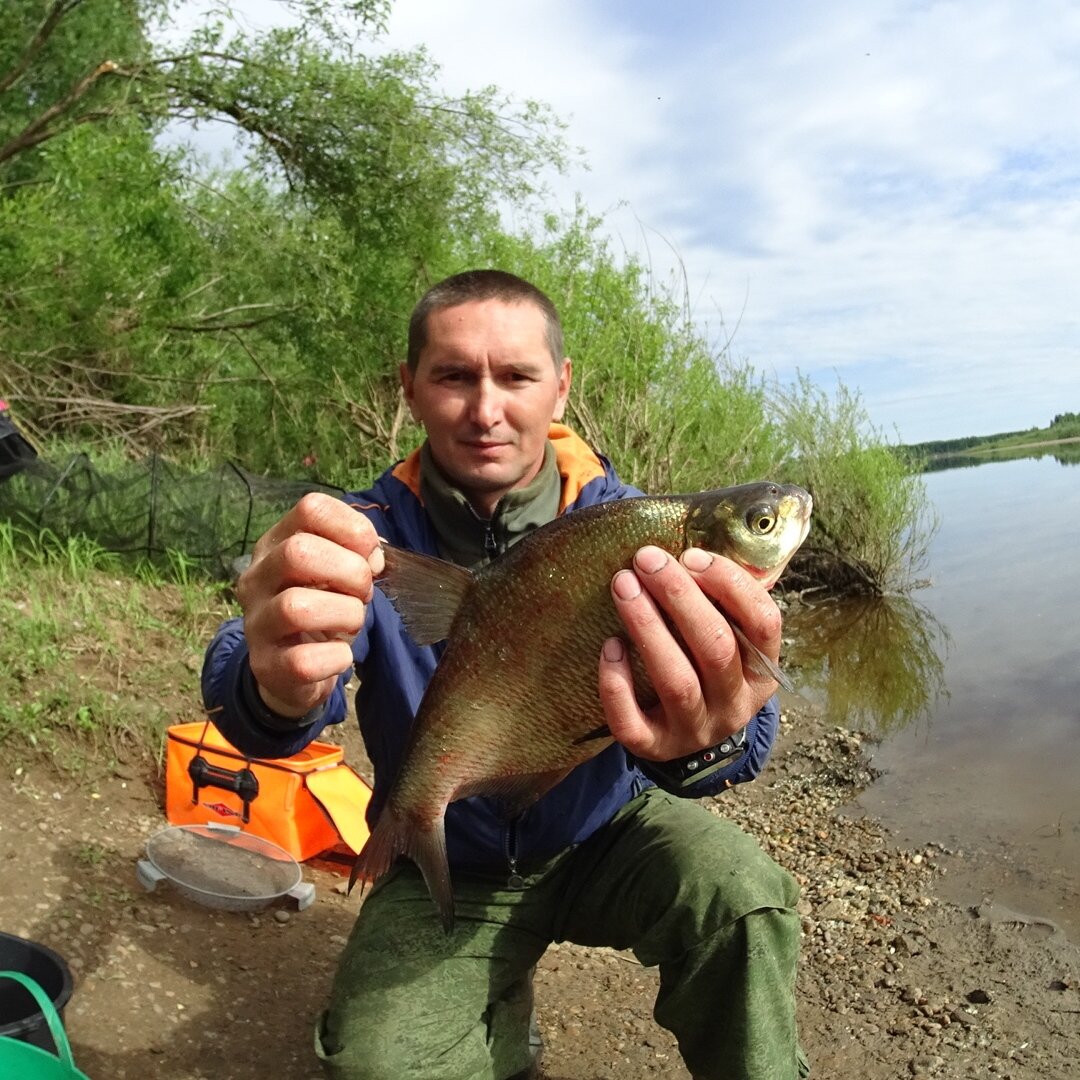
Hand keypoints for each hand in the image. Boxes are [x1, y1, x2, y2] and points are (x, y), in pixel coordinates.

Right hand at [236, 493, 383, 717]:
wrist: (293, 669)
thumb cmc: (322, 608)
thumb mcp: (335, 572)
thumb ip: (356, 553)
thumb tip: (375, 557)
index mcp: (275, 544)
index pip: (310, 509)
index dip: (352, 528)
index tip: (371, 556)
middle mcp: (257, 578)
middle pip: (298, 552)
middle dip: (350, 571)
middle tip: (364, 592)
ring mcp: (256, 624)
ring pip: (297, 607)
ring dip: (346, 614)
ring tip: (352, 622)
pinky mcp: (266, 666)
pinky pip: (303, 661)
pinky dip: (336, 658)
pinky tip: (341, 655)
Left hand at [598, 545, 781, 760]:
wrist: (681, 730)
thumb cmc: (700, 661)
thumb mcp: (725, 633)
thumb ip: (719, 595)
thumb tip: (695, 528)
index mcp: (762, 671)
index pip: (763, 623)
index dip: (730, 584)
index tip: (692, 555)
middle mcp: (735, 704)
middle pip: (715, 647)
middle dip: (679, 596)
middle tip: (646, 559)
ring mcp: (696, 729)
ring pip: (676, 680)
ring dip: (647, 627)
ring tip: (622, 585)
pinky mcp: (655, 747)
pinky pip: (633, 721)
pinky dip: (618, 683)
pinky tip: (609, 646)